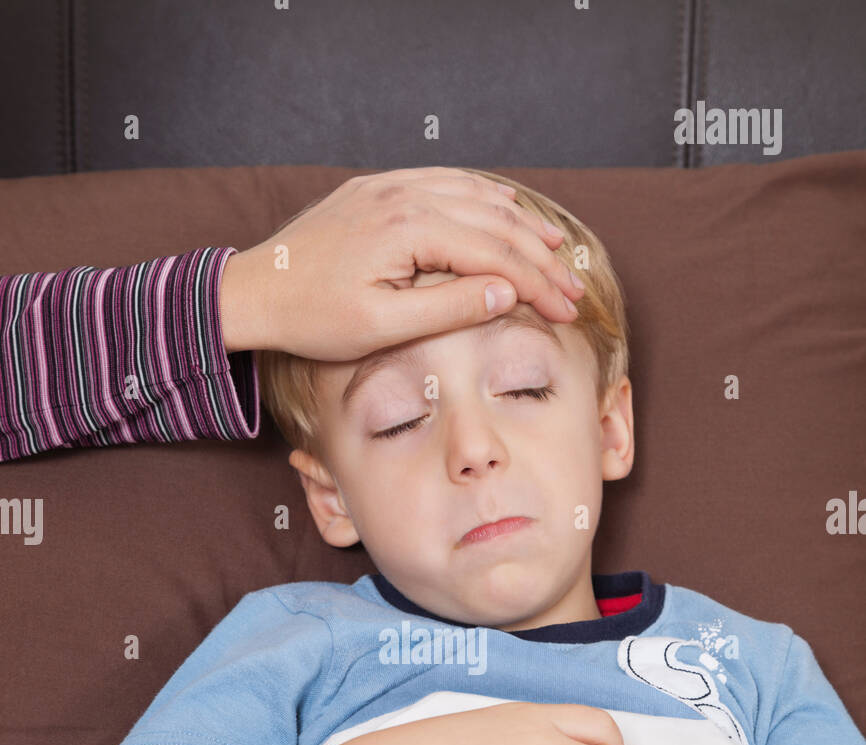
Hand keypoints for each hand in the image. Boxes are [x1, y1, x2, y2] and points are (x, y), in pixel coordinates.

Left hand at [218, 166, 583, 356]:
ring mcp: (391, 187)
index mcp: (409, 230)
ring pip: (474, 197)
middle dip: (540, 259)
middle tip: (573, 289)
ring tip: (554, 249)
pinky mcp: (379, 190)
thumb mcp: (383, 326)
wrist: (256, 290)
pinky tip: (502, 213)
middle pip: (493, 222)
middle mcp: (404, 196)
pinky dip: (482, 200)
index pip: (495, 254)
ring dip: (519, 224)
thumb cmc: (312, 317)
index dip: (538, 284)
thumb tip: (505, 293)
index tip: (567, 310)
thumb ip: (448, 307)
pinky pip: (444, 184)